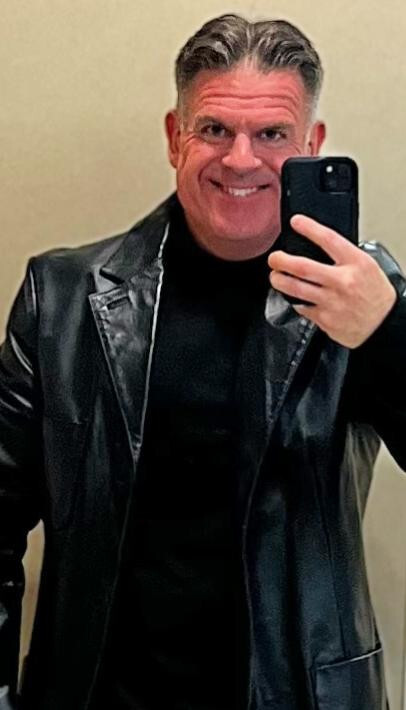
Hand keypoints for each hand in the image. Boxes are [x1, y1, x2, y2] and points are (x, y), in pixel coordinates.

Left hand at [268, 214, 396, 347]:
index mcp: (356, 263)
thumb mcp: (367, 266)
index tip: (296, 222)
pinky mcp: (325, 319)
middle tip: (274, 258)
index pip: (329, 239)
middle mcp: (343, 281)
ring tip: (275, 277)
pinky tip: (293, 297)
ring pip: (296, 289)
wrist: (383, 324)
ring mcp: (332, 302)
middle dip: (282, 260)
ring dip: (279, 281)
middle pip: (303, 267)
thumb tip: (318, 244)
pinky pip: (302, 308)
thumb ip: (344, 256)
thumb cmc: (375, 294)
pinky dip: (295, 301)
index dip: (309, 228)